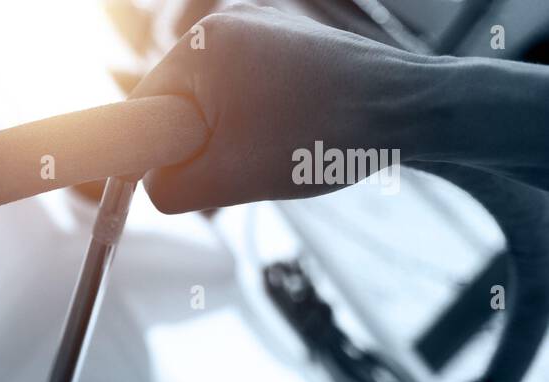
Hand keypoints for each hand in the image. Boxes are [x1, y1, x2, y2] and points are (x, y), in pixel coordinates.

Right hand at [131, 4, 434, 211]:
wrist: (410, 111)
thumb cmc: (323, 137)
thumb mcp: (225, 178)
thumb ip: (166, 187)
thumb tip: (152, 184)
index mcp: (203, 44)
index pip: (141, 108)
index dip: (154, 152)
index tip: (191, 171)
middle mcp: (227, 23)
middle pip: (176, 102)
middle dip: (198, 142)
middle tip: (239, 166)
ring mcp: (260, 27)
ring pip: (211, 100)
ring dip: (228, 134)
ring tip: (272, 148)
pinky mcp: (285, 41)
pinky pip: (242, 89)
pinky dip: (254, 119)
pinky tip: (288, 133)